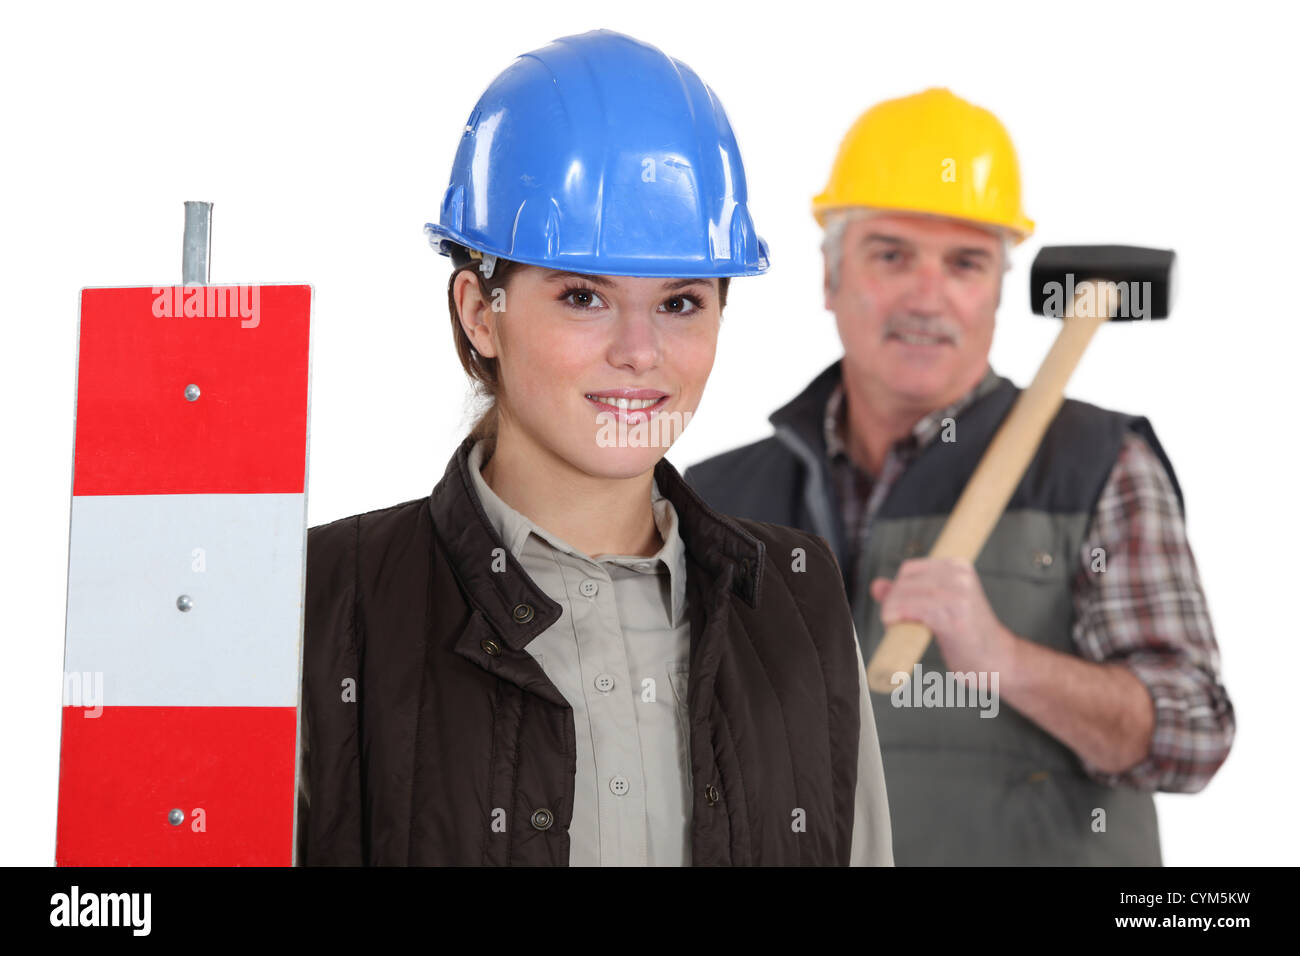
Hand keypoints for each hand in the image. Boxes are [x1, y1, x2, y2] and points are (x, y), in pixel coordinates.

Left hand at [870, 557, 1015, 677]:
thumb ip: (908, 595)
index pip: (909, 569)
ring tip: (902, 630)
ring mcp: (957, 593)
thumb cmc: (970, 638)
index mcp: (958, 566)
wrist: (1001, 661)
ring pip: (902, 595)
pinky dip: (897, 620)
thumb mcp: (939, 608)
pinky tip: (906, 632)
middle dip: (892, 603)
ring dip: (891, 614)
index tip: (902, 612)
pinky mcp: (952, 613)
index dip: (898, 591)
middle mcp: (959, 574)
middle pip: (903, 581)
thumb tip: (876, 585)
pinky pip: (908, 609)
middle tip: (898, 624)